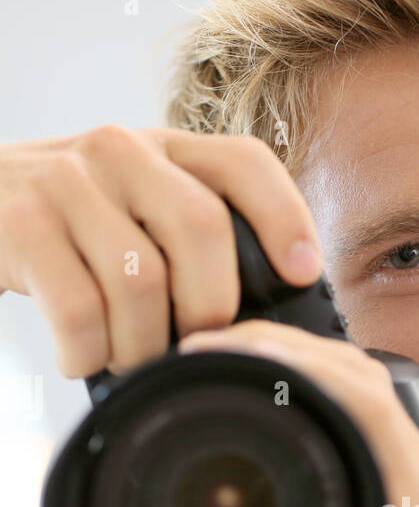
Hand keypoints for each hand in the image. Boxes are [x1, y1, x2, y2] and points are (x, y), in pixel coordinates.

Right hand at [0, 124, 322, 376]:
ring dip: (140, 344)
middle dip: (208, 305)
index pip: (243, 161)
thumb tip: (268, 309)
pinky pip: (79, 308)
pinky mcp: (19, 222)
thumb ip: (187, 234)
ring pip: (140, 280)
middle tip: (190, 342)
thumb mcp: (130, 209)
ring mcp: (65, 179)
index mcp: (162, 149)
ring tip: (125, 357)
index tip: (303, 273)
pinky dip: (87, 351)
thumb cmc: (64, 229)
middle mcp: (119, 149)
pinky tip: (81, 356)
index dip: (285, 217)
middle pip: (202, 229)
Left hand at [177, 321, 418, 506]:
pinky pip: (369, 406)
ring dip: (281, 346)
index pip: (334, 404)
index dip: (274, 372)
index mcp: (386, 497)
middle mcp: (409, 475)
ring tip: (211, 341)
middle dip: (267, 344)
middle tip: (195, 344)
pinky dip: (313, 372)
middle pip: (342, 374)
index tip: (202, 373)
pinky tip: (260, 360)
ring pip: (353, 375)